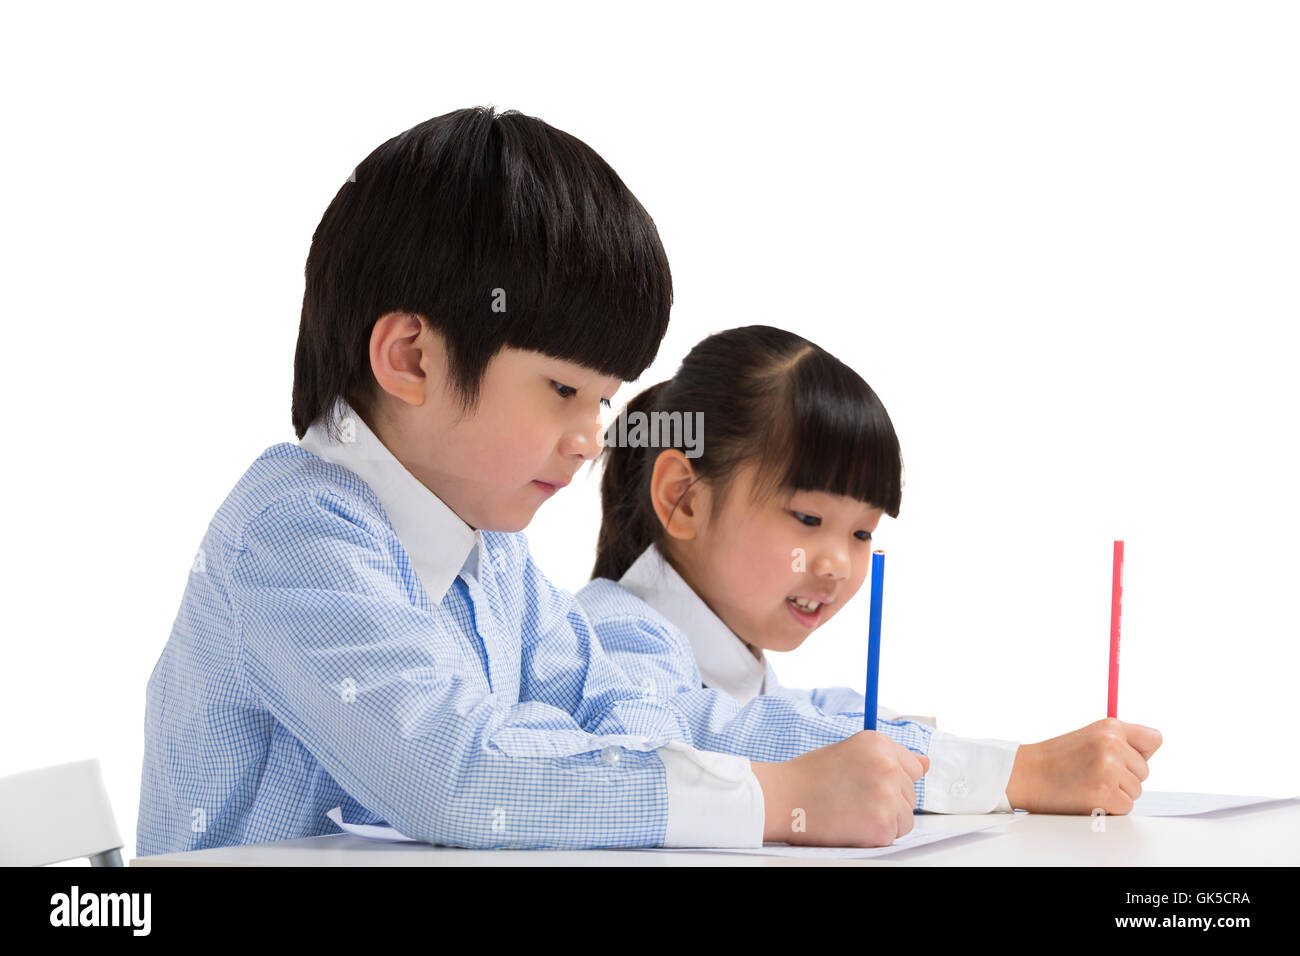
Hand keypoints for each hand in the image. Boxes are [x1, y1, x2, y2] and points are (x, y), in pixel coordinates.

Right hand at [752, 731, 929, 846]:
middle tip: (852, 797)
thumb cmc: (811, 776)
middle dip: (888, 800)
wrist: (783, 799)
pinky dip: (876, 835)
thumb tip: (926, 764)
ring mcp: (887, 796)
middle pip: (910, 793)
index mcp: (878, 743)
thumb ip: (890, 757)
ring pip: (906, 816)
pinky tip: (852, 824)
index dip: (890, 778)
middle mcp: (887, 766)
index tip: (869, 783)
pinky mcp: (883, 825)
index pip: (912, 766)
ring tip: (853, 811)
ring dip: (885, 819)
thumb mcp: (851, 752)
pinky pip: (894, 835)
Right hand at [1006, 718, 1161, 813]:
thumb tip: (1145, 758)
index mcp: (1110, 726)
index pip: (1154, 740)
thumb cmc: (1054, 759)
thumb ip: (1117, 743)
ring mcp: (1109, 768)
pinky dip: (1109, 809)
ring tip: (1088, 785)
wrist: (1024, 774)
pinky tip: (1088, 797)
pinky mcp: (1105, 793)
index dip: (1141, 753)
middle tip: (1094, 774)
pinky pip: (1125, 808)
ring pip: (1136, 791)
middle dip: (1124, 778)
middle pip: (1144, 771)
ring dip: (1116, 794)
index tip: (1125, 760)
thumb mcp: (1087, 737)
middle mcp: (1112, 744)